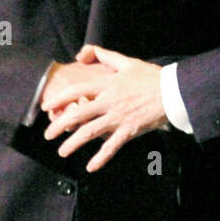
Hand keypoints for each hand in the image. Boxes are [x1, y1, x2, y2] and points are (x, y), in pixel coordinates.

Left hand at [43, 45, 165, 172]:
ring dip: (74, 143)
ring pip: (90, 132)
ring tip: (62, 151)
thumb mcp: (126, 61)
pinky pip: (111, 147)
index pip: (77, 91)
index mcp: (107, 84)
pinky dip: (100, 158)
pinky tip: (91, 167)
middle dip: (59, 125)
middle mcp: (109, 101)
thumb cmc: (150, 76)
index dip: (59, 99)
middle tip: (47, 135)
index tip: (47, 107)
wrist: (173, 91)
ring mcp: (118, 117)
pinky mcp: (129, 130)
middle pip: (78, 114)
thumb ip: (104, 55)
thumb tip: (82, 54)